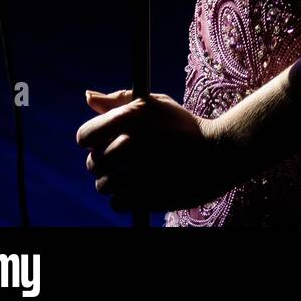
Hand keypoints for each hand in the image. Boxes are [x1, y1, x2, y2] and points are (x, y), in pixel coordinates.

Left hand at [77, 88, 231, 212]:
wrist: (217, 154)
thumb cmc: (183, 127)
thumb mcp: (155, 103)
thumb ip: (119, 100)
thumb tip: (88, 97)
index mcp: (130, 117)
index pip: (84, 136)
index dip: (92, 139)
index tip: (103, 141)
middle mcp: (131, 144)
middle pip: (93, 164)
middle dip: (105, 162)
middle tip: (125, 158)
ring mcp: (137, 173)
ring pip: (102, 186)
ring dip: (115, 182)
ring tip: (137, 173)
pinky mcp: (145, 198)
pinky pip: (116, 203)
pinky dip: (126, 199)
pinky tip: (143, 186)